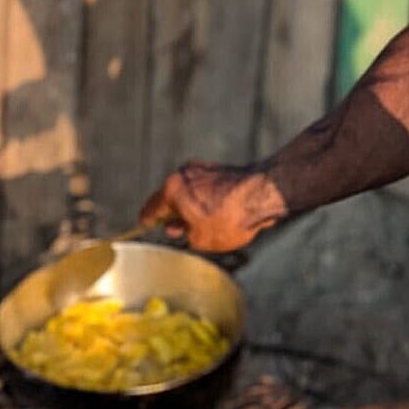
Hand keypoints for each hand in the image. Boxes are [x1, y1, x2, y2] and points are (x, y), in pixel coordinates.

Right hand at [138, 161, 287, 251]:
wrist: (264, 194)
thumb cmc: (230, 217)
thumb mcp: (201, 240)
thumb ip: (184, 234)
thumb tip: (181, 228)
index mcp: (171, 190)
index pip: (151, 209)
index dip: (147, 222)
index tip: (144, 226)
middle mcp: (183, 174)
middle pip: (170, 198)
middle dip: (173, 216)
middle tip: (178, 231)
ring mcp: (203, 169)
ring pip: (189, 192)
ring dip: (191, 207)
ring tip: (203, 226)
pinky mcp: (220, 169)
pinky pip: (205, 187)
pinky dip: (206, 200)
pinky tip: (218, 215)